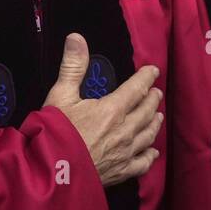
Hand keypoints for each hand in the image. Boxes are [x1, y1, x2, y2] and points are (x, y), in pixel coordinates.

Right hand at [44, 33, 162, 187]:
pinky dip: (150, 155)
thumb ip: (72, 66)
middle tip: (156, 92)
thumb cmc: (54, 132)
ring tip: (158, 115)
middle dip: (152, 99)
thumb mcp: (60, 95)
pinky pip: (143, 163)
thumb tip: (76, 37)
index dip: (146, 77)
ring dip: (154, 122)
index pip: (136, 88)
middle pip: (146, 111)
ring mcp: (125, 153)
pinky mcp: (121, 172)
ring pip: (148, 135)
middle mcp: (125, 130)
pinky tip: (152, 151)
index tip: (153, 70)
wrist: (53, 172)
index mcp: (112, 109)